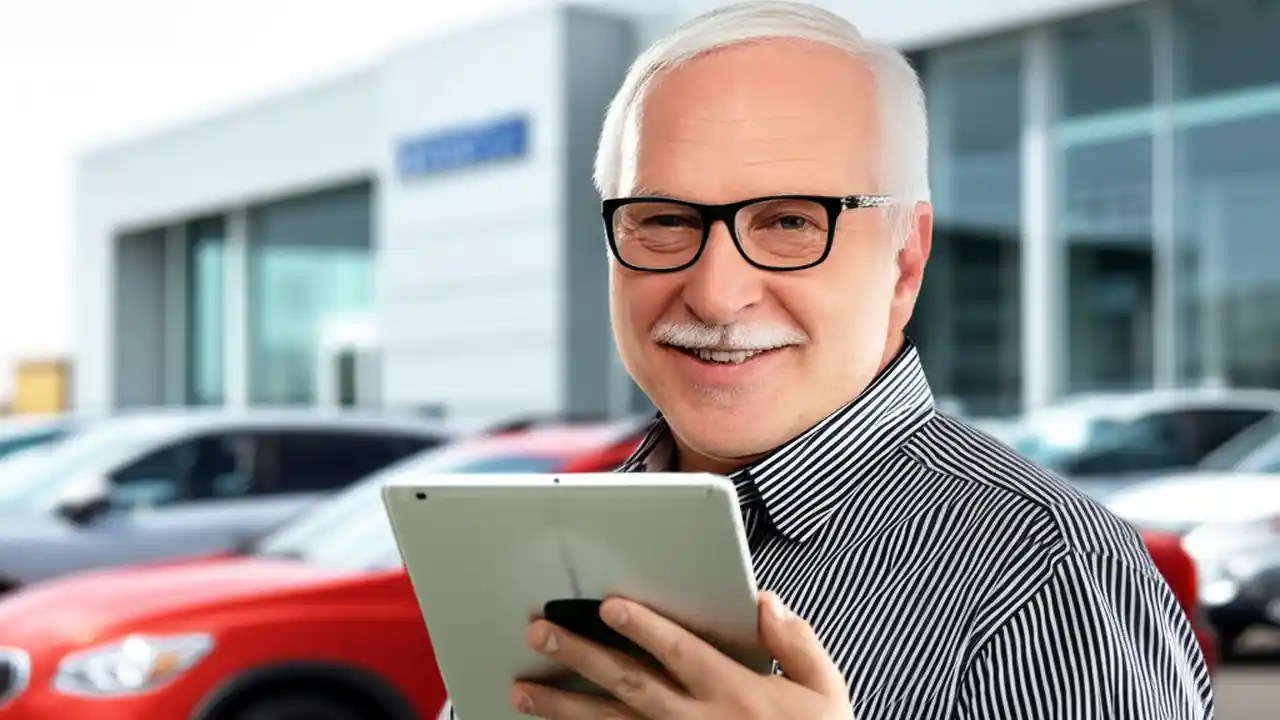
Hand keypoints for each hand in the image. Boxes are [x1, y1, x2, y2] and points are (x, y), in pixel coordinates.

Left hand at [510, 592, 853, 718]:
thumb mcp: (825, 692)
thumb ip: (796, 643)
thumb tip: (765, 600)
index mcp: (736, 695)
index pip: (680, 654)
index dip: (644, 627)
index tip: (607, 605)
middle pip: (629, 685)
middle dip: (581, 656)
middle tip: (540, 631)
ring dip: (563, 708)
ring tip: (523, 688)